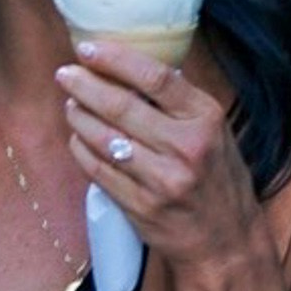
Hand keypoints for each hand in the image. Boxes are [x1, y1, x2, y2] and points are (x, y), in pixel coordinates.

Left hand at [56, 43, 262, 274]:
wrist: (226, 242)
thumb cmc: (219, 180)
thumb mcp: (216, 132)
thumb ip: (180, 103)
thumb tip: (132, 68)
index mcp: (206, 119)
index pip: (155, 77)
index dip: (116, 59)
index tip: (89, 48)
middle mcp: (186, 148)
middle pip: (121, 107)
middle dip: (84, 86)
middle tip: (64, 73)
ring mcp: (161, 180)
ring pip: (103, 139)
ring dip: (78, 117)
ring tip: (70, 104)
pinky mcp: (140, 207)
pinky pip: (98, 171)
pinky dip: (81, 150)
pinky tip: (77, 138)